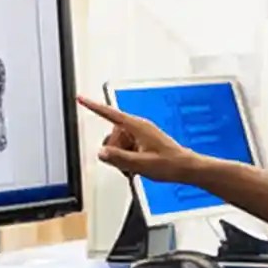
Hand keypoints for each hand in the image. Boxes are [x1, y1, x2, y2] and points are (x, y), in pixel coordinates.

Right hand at [77, 96, 198, 181]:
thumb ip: (119, 158)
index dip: (94, 106)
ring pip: (118, 145)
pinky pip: (125, 149)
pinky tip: (136, 168)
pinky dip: (126, 159)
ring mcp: (140, 135)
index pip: (110, 114)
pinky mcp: (142, 142)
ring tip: (134, 168)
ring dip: (121, 157)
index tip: (80, 98)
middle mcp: (138, 128)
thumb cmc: (170, 164)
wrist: (186, 168)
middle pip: (112, 136)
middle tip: (126, 165)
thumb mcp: (141, 164)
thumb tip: (101, 153)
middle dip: (114, 151)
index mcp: (137, 127)